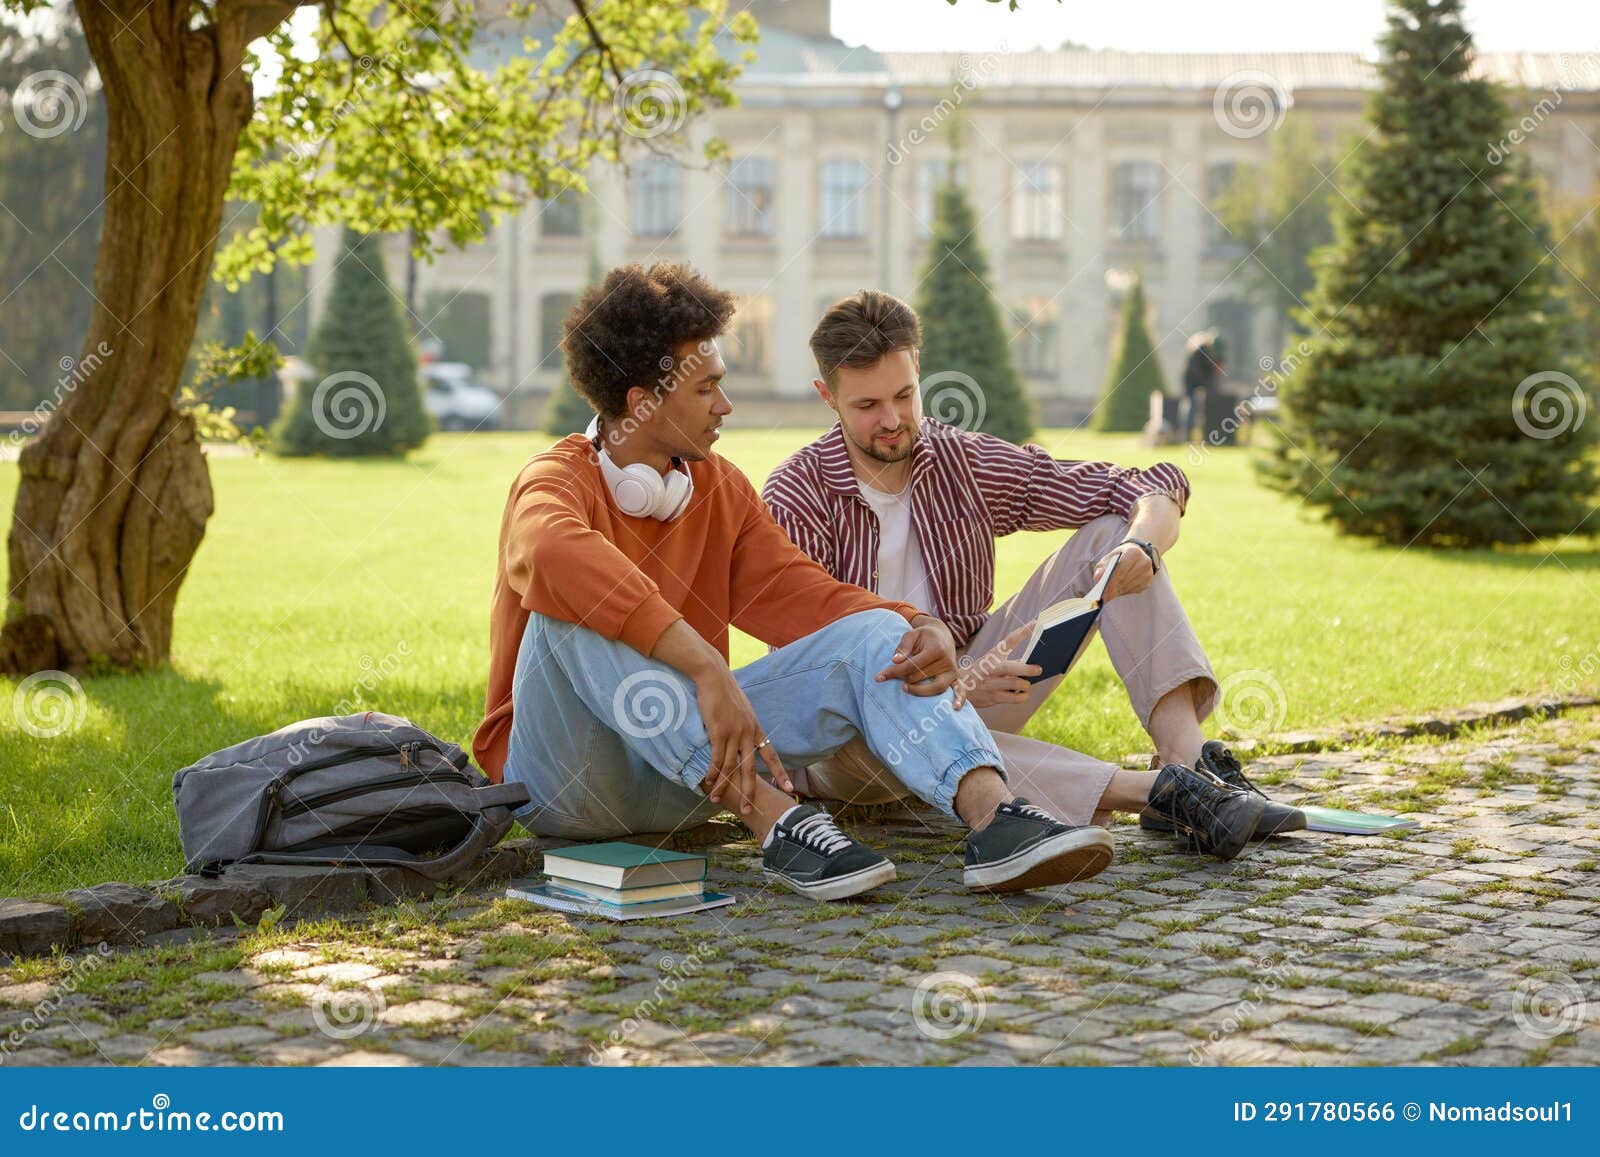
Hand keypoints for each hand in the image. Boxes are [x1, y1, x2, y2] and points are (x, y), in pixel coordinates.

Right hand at [692, 669, 791, 813]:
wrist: (714, 676)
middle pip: (751, 768)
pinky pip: (716, 758)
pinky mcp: (718, 731)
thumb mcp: (742, 709)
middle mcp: (748, 733)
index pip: (772, 755)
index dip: (780, 773)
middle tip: (749, 809)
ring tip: (715, 800)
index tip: (790, 788)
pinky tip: (707, 782)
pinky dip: (712, 772)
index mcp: (756, 728)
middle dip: (749, 791)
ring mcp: (734, 733)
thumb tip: (744, 736)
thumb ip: (745, 725)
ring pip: (731, 767)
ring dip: (723, 786)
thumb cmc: (725, 691)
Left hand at [876, 619, 958, 696]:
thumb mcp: (912, 634)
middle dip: (903, 679)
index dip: (894, 672)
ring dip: (919, 691)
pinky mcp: (955, 678)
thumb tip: (895, 661)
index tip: (879, 677)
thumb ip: (903, 647)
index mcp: (936, 650)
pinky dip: (960, 699)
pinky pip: (960, 690)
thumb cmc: (924, 636)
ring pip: (935, 688)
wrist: (942, 636)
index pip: (911, 666)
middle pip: (920, 677)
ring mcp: (952, 671)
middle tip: (891, 677)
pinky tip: (955, 708)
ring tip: (905, 689)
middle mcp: (946, 662)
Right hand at [953, 621, 1041, 708]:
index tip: (1036, 622)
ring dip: (1026, 685)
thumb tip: (1032, 662)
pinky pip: (1016, 698)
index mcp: (992, 656)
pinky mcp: (994, 698)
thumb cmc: (981, 673)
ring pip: (1017, 684)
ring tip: (1026, 684)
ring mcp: (992, 684)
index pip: (1008, 641)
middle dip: (1027, 669)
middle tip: (1039, 669)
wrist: (959, 688)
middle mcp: (991, 669)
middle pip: (1011, 667)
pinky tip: (1021, 694)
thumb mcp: (990, 662)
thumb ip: (1010, 662)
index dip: (1022, 632)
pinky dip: (1023, 696)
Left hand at [1092, 542, 1154, 601]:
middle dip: (1111, 589)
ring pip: (1128, 587)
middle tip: (1101, 597)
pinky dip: (1122, 592)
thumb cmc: (1120, 555)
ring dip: (1116, 592)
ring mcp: (1148, 574)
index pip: (1121, 569)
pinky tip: (1115, 592)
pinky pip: (1132, 590)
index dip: (1111, 581)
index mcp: (1134, 552)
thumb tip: (1097, 578)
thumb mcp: (1110, 556)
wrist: (1139, 554)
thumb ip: (1103, 566)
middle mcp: (1144, 563)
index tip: (1102, 590)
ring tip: (1105, 596)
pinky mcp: (1147, 583)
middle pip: (1124, 579)